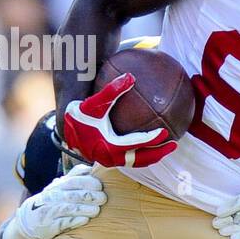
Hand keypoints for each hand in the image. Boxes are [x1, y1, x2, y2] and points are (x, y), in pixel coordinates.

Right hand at [2, 164, 108, 238]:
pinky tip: (85, 220)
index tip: (100, 185)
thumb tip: (93, 166)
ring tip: (97, 210)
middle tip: (103, 199)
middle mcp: (54, 197)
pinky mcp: (50, 226)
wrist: (29, 220)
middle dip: (90, 196)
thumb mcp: (60, 186)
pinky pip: (63, 223)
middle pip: (73, 194)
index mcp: (58, 186)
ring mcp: (51, 211)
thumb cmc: (53, 200)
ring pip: (69, 209)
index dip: (88, 182)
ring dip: (85, 209)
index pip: (73, 181)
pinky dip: (75, 221)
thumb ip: (75, 176)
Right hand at [62, 73, 176, 167]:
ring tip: (167, 146)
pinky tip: (151, 142)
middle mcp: (111, 157)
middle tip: (175, 143)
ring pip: (137, 162)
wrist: (65, 127)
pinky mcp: (110, 158)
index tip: (165, 132)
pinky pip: (131, 158)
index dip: (152, 140)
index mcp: (109, 146)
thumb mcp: (95, 102)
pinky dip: (142, 152)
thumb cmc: (80, 114)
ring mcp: (111, 160)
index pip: (136, 145)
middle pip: (141, 160)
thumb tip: (130, 76)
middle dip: (159, 153)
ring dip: (153, 155)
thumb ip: (112, 91)